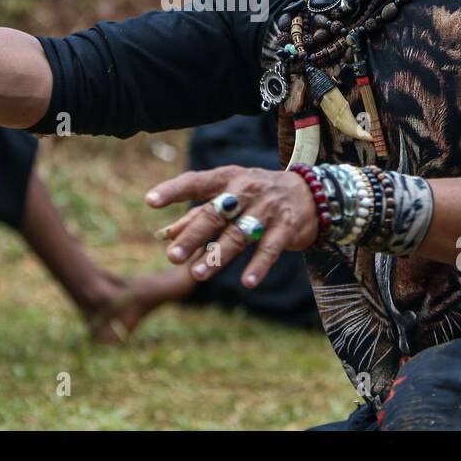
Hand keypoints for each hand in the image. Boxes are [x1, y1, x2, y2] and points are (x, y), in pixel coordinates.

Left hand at [146, 166, 316, 287]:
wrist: (311, 194)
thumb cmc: (257, 195)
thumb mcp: (228, 196)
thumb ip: (196, 215)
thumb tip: (164, 235)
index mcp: (226, 178)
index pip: (196, 182)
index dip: (173, 191)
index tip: (150, 202)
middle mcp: (246, 190)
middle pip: (215, 213)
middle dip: (193, 236)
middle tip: (172, 257)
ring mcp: (268, 208)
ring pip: (240, 234)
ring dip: (218, 255)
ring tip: (198, 275)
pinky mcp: (287, 226)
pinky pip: (270, 248)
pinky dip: (259, 265)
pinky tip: (247, 282)